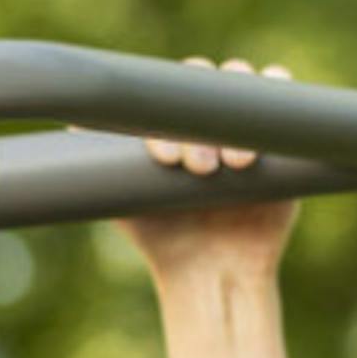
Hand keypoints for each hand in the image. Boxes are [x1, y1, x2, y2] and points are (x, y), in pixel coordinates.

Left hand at [119, 59, 299, 286]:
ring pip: (243, 86)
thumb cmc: (163, 236)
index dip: (165, 120)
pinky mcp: (282, 136)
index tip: (163, 160)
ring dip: (239, 116)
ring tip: (235, 163)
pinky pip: (284, 96)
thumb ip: (102, 164)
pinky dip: (279, 87)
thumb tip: (72, 124)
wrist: (211, 273)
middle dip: (202, 125)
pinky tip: (271, 103)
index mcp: (172, 122)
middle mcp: (208, 117)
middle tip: (198, 168)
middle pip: (207, 84)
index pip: (167, 94)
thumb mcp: (125, 200)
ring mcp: (246, 123)